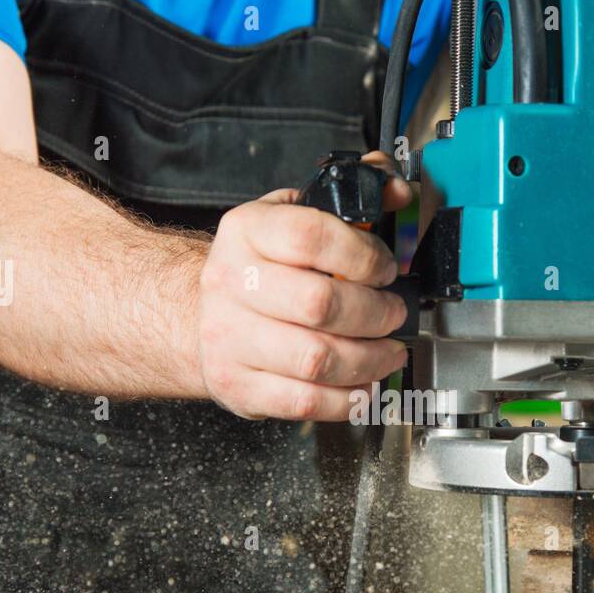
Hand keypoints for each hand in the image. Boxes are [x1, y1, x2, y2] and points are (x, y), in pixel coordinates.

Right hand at [195, 152, 411, 419]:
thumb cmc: (257, 268)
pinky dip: (346, 399)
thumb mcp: (290, 218)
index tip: (384, 269)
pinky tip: (364, 384)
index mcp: (246, 231)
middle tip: (393, 313)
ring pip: (316, 359)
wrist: (195, 314)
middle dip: (375, 313)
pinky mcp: (239, 386)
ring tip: (389, 352)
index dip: (363, 255)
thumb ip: (350, 199)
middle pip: (319, 304)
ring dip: (369, 359)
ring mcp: (230, 339)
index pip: (310, 237)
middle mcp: (230, 283)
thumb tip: (398, 191)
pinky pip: (304, 401)